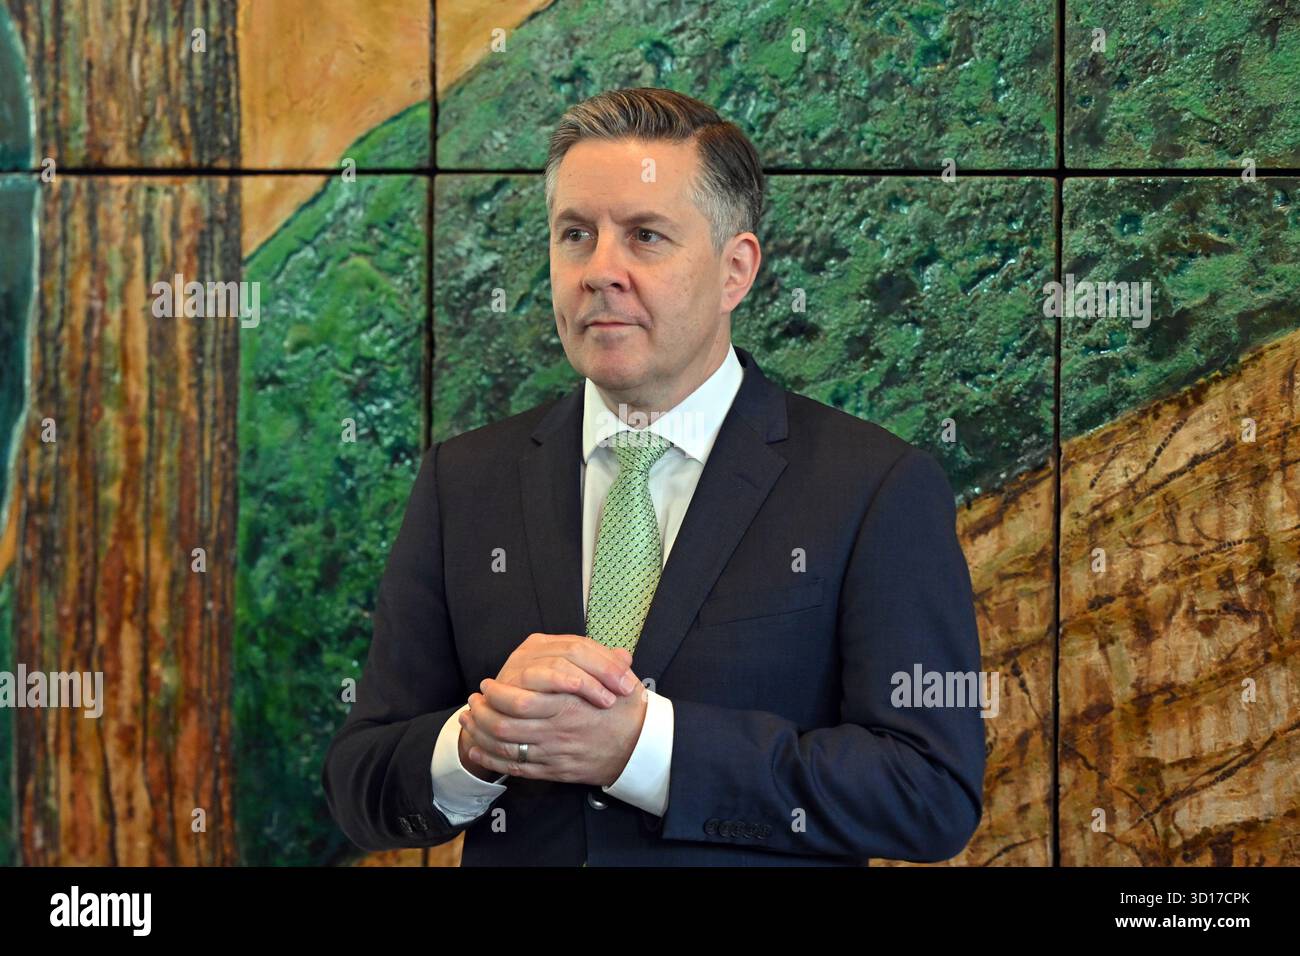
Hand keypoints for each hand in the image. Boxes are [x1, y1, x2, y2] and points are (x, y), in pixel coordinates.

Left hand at [458, 634, 648, 785]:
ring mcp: (554, 754)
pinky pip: (516, 768)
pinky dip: (492, 760)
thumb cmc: (629, 712)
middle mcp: (556, 730)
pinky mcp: (555, 772)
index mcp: (567, 704)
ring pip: (505, 748)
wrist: (643, 749)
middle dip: (482, 713)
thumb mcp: (616, 678)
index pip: (518, 700)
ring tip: (470, 721)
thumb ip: (595, 660)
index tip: (488, 684)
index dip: (496, 693)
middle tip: (475, 701)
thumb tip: (576, 645)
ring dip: (481, 734)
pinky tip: (478, 750)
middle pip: (504, 725)